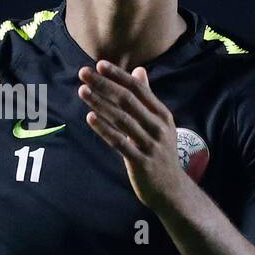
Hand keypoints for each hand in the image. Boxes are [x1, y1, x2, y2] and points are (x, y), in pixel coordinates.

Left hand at [79, 61, 186, 208]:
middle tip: (83, 73)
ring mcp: (150, 144)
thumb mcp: (159, 123)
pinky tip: (90, 118)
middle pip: (127, 100)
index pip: (138, 89)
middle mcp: (158, 127)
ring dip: (100, 103)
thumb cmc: (161, 152)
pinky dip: (104, 129)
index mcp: (162, 115)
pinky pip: (119, 142)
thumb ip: (148, 97)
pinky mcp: (140, 162)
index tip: (99, 65)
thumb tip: (139, 71)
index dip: (118, 75)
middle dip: (104, 84)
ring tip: (82, 91)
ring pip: (121, 119)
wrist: (171, 189)